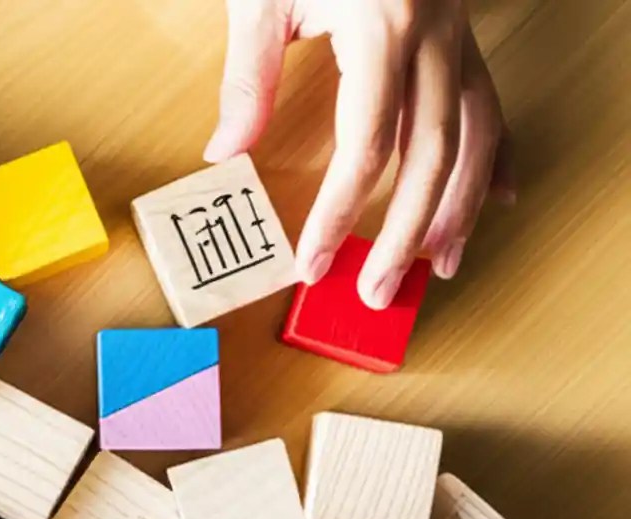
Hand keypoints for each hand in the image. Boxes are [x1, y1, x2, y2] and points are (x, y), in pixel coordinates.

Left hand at [206, 0, 514, 308]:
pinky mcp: (465, 35)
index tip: (314, 260)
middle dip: (405, 231)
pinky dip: (495, 157)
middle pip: (431, 154)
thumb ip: (247, 77)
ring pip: (474, 135)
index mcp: (381, 27)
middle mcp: (433, 36)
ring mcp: (458, 35)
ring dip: (459, 208)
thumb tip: (225, 153)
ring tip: (441, 265)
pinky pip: (491, 103)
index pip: (366, 145)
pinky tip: (494, 201)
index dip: (342, 212)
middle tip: (376, 290)